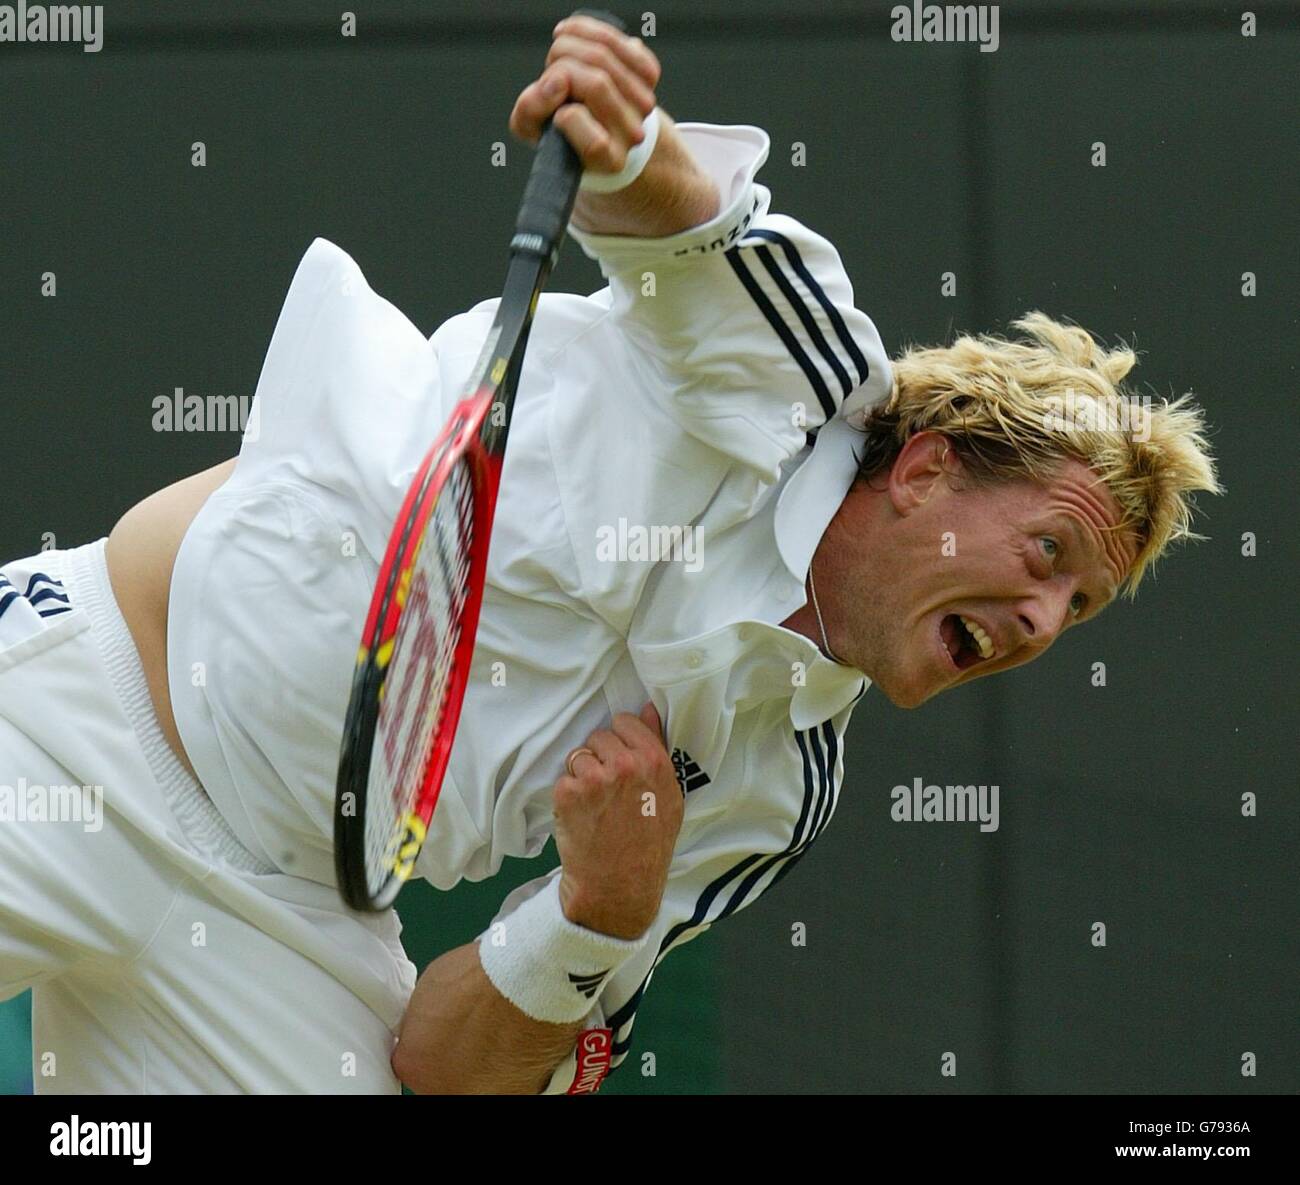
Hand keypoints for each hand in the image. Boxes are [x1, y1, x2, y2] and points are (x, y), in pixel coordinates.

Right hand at [509, 13, 661, 177]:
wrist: (593, 119)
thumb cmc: (560, 126)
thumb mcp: (532, 127)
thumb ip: (531, 109)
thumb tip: (555, 81)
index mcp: (607, 160)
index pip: (592, 139)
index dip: (566, 117)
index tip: (554, 111)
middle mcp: (631, 136)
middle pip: (595, 84)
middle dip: (561, 67)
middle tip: (552, 72)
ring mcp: (643, 104)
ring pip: (603, 56)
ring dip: (572, 45)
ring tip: (560, 55)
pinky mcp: (649, 74)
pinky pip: (616, 40)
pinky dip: (588, 30)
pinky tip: (574, 36)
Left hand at [554, 702, 683, 939]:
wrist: (620, 887)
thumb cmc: (649, 844)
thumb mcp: (669, 796)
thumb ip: (658, 748)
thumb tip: (649, 709)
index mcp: (653, 761)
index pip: (626, 722)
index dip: (621, 741)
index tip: (621, 760)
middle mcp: (624, 765)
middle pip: (600, 736)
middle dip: (600, 757)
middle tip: (608, 790)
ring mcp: (594, 778)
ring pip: (579, 755)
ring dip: (582, 775)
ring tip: (595, 804)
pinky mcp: (568, 793)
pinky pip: (563, 778)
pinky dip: (567, 796)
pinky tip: (581, 816)